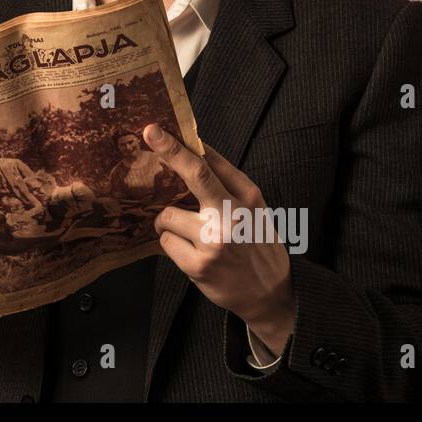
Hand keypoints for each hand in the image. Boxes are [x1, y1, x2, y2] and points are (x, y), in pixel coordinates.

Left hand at [145, 124, 295, 355]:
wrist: (272, 293)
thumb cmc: (258, 244)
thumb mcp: (254, 209)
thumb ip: (227, 183)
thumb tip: (195, 150)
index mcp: (247, 197)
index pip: (211, 162)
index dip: (182, 143)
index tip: (157, 128)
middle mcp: (233, 215)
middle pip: (196, 174)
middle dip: (169, 150)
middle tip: (149, 132)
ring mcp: (214, 241)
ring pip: (168, 216)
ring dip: (168, 223)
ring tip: (186, 233)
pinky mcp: (198, 265)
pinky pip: (166, 242)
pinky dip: (172, 244)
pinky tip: (189, 251)